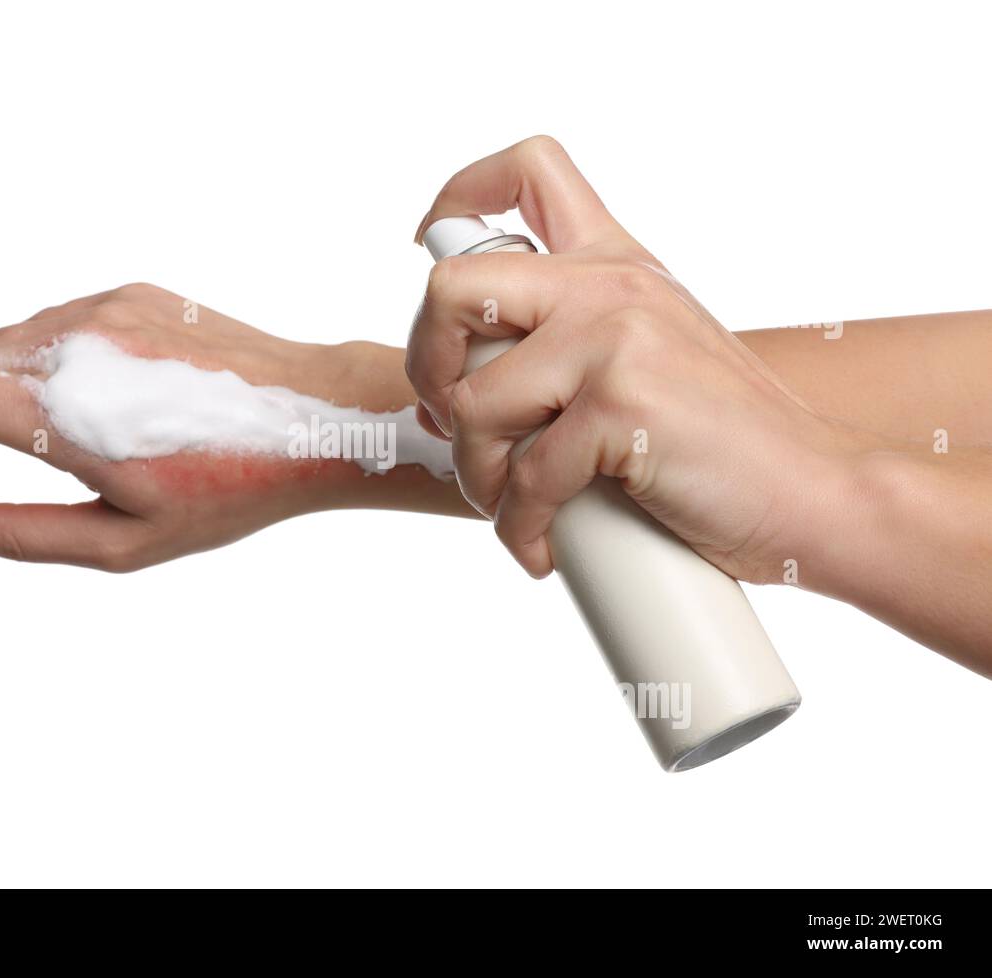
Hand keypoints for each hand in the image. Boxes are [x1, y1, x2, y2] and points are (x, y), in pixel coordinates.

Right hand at [0, 284, 460, 570]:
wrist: (321, 415)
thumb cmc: (232, 489)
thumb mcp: (128, 540)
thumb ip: (27, 535)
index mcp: (69, 415)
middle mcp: (78, 345)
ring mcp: (107, 308)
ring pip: (7, 340)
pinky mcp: (134, 291)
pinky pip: (55, 322)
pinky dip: (26, 352)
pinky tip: (35, 387)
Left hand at [407, 136, 867, 582]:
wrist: (816, 494)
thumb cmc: (724, 445)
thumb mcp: (650, 358)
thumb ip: (573, 344)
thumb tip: (462, 388)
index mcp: (617, 263)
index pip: (528, 172)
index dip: (457, 201)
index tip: (428, 247)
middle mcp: (612, 284)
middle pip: (451, 286)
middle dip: (427, 366)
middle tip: (453, 422)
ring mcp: (617, 339)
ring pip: (473, 403)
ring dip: (476, 477)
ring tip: (514, 510)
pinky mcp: (624, 404)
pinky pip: (524, 477)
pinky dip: (519, 528)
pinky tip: (540, 549)